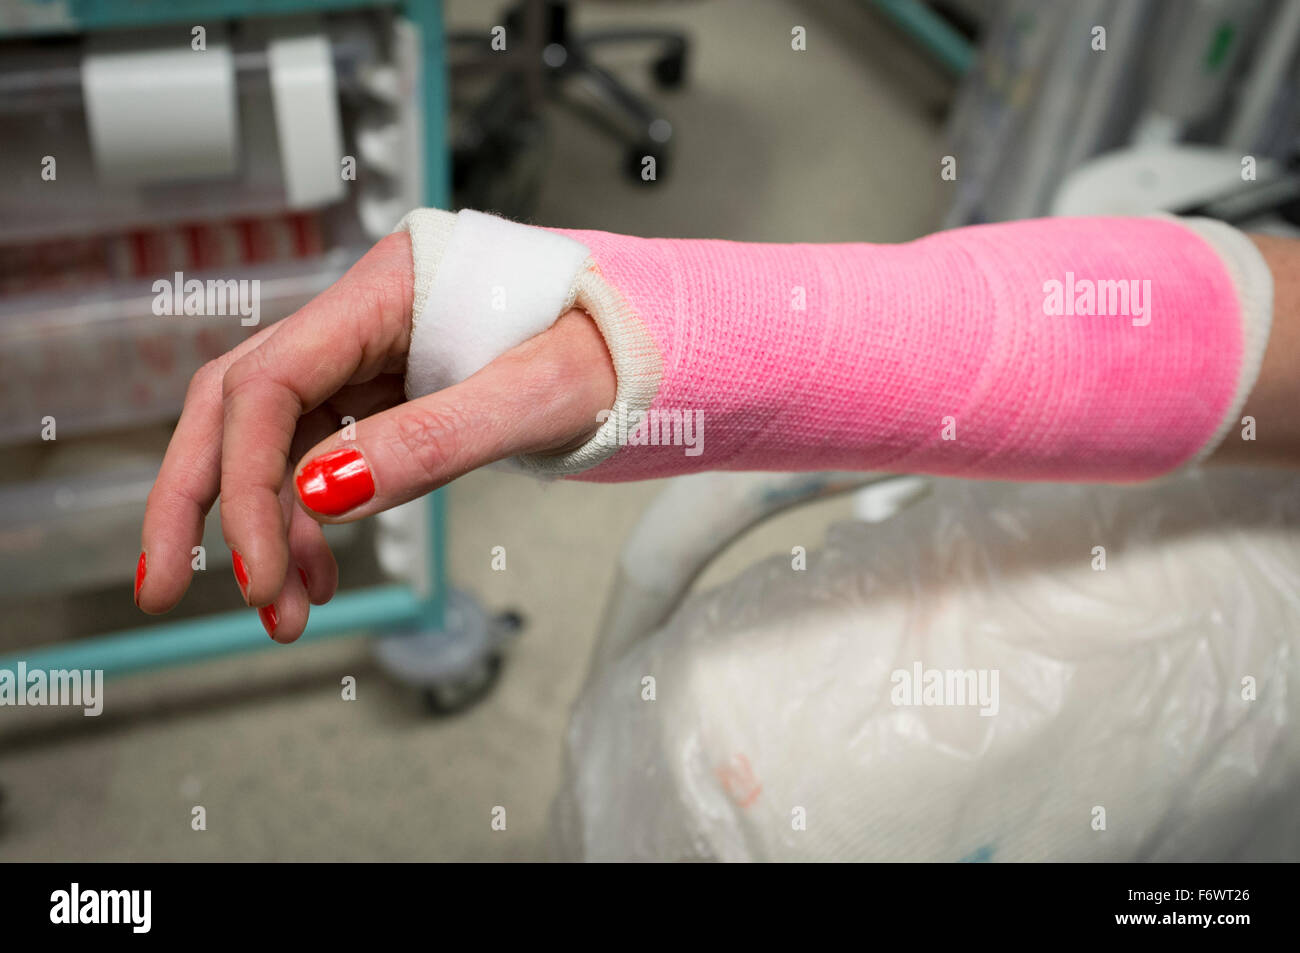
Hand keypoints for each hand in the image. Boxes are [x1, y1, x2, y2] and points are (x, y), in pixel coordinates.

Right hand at [136, 232, 615, 641]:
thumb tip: (323, 496)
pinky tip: (318, 577)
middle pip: (240, 401)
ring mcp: (371, 356)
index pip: (272, 379)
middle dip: (197, 498)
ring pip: (275, 437)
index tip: (256, 569)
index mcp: (390, 288)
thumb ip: (436, 440)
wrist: (657, 346)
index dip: (244, 478)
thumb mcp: (539, 396)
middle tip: (161, 588)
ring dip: (266, 528)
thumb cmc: (614, 350)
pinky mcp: (389, 395)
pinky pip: (324, 456)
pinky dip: (311, 521)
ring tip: (285, 614)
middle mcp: (365, 317)